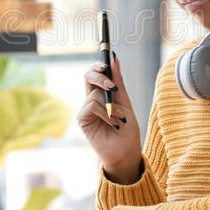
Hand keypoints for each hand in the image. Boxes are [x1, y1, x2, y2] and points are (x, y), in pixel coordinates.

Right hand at [77, 52, 141, 181]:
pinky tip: (113, 124)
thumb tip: (114, 58)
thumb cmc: (127, 129)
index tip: (107, 62)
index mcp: (102, 93)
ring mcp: (86, 109)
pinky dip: (106, 113)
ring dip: (111, 105)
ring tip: (120, 118)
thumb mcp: (125, 102)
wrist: (126, 151)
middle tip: (113, 86)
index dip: (99, 65)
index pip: (95, 73)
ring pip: (94, 93)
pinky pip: (92, 106)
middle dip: (101, 77)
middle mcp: (91, 99)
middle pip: (88, 76)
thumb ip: (118, 81)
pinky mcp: (82, 119)